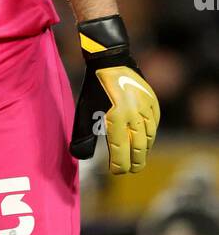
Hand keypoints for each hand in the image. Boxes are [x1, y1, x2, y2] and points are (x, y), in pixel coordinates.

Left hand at [70, 15, 159, 173]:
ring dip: (143, 151)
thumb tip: (80, 157)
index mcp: (115, 120)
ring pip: (149, 138)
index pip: (121, 153)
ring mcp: (146, 109)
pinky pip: (154, 125)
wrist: (111, 62)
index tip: (116, 172)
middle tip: (130, 170)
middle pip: (138, 149)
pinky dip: (150, 136)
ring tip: (137, 159)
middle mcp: (134, 116)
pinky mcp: (153, 102)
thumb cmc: (94, 90)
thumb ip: (84, 137)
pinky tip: (145, 142)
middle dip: (134, 163)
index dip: (119, 166)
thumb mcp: (84, 114)